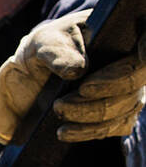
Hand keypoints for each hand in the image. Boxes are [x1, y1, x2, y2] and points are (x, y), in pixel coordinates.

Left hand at [0, 9, 145, 143]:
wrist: (32, 73)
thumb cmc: (45, 48)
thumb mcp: (43, 43)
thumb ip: (57, 52)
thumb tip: (77, 70)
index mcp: (123, 35)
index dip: (138, 56)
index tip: (113, 71)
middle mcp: (134, 62)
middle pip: (133, 85)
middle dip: (97, 99)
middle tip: (60, 104)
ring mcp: (129, 88)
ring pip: (125, 109)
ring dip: (90, 117)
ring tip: (58, 113)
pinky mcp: (118, 112)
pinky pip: (115, 126)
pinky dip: (90, 131)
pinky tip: (66, 132)